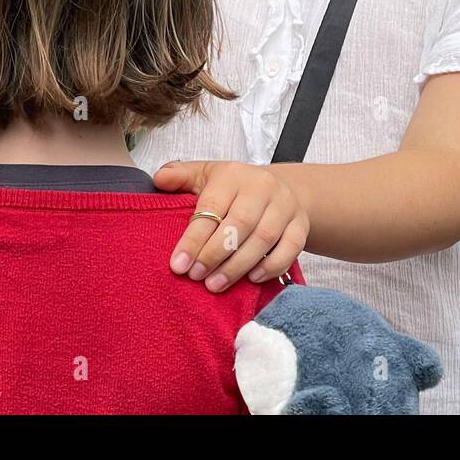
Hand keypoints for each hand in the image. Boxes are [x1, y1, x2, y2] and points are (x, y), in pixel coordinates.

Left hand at [152, 160, 308, 292]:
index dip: (194, 238)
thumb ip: (180, 176)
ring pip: (264, 239)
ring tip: (215, 285)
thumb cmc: (234, 188)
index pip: (212, 207)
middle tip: (196, 276)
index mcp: (234, 175)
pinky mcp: (301, 225)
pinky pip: (290, 249)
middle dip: (215, 254)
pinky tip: (251, 279)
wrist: (280, 189)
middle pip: (240, 224)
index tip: (178, 265)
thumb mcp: (206, 176)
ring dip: (238, 266)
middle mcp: (262, 187)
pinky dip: (270, 267)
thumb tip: (159, 179)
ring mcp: (285, 206)